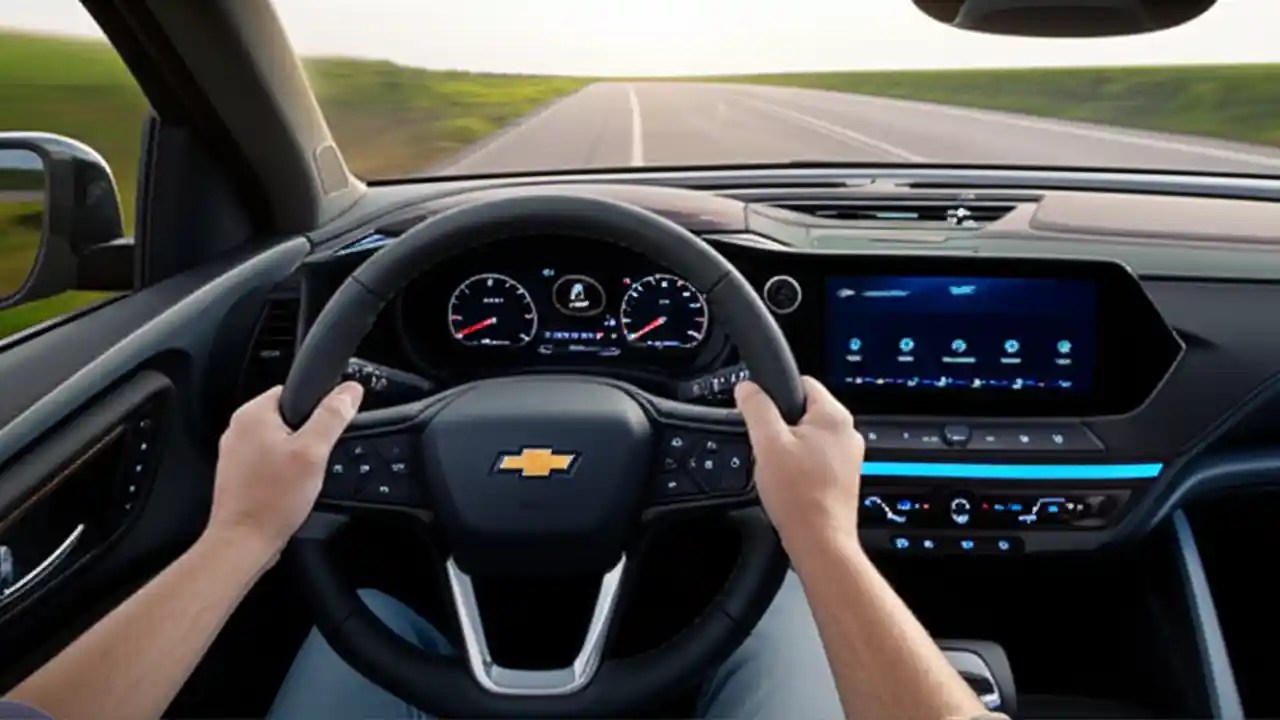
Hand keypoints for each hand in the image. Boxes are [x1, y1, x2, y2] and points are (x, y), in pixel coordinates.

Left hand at [205, 382, 363, 561]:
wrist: (244, 542)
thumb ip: (332, 417)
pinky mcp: (238, 473)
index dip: (315, 410)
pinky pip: (269, 462)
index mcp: (252, 414)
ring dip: (294, 457)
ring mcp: (235, 452)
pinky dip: (280, 473)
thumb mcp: (313, 452)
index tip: (322, 432)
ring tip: (297, 479)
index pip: (292, 391)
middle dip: (306, 438)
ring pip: (279, 441)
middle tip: (311, 461)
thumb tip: (349, 390)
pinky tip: (286, 490)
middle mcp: (238, 429)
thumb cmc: (272, 500)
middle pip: (287, 418)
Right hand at [734, 376, 864, 554]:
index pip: (802, 382)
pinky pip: (816, 459)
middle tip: (768, 449)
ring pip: (808, 437)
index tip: (761, 412)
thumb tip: (747, 387)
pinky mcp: (843, 476)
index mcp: (834, 416)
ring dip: (790, 449)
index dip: (775, 394)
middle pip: (803, 412)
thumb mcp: (767, 443)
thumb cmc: (800, 496)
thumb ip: (756, 408)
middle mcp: (848, 433)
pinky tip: (790, 484)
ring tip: (780, 471)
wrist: (819, 541)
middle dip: (781, 427)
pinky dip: (800, 467)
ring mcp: (848, 456)